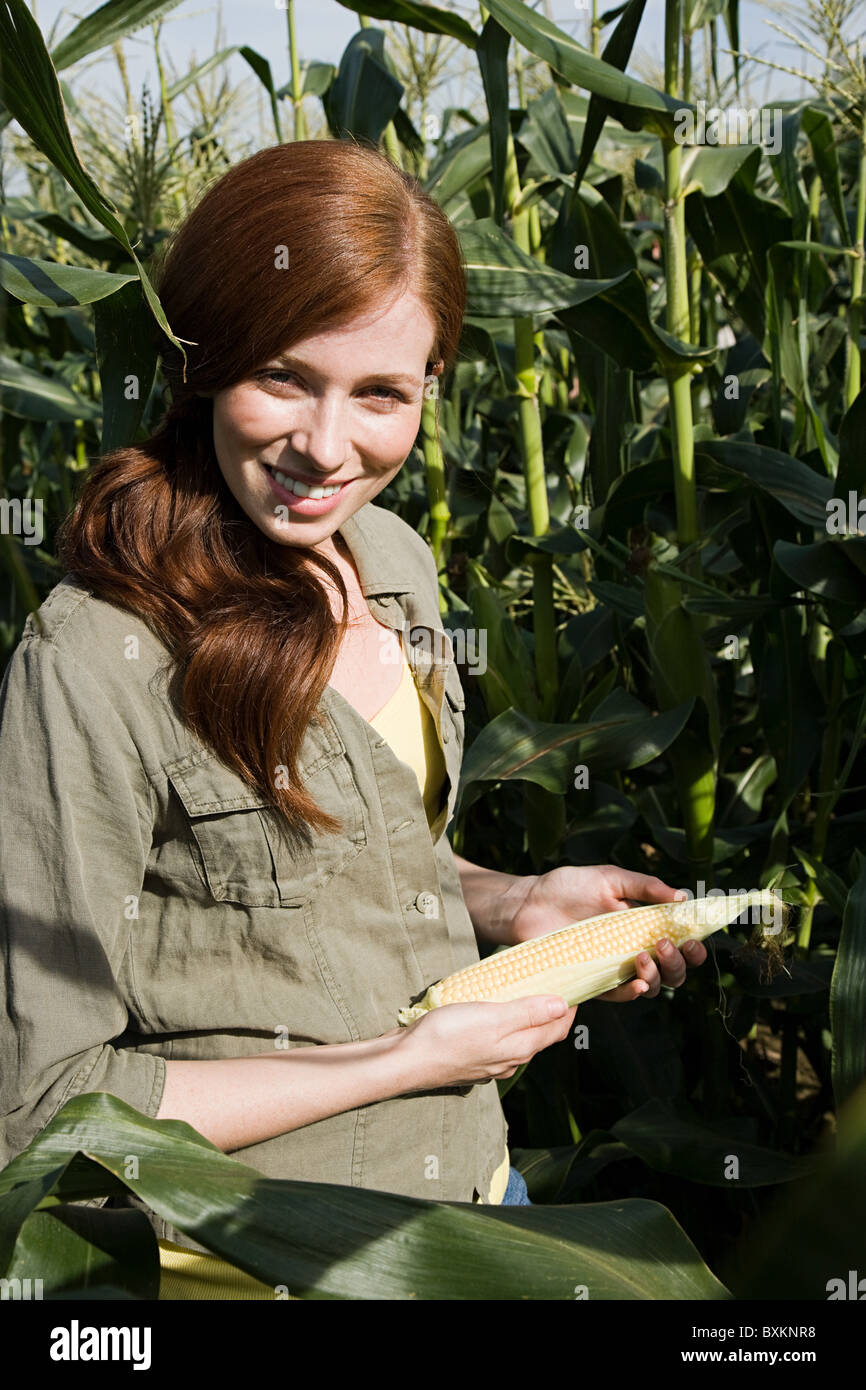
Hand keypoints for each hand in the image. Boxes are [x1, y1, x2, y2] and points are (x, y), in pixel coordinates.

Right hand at [398, 996, 576, 1087]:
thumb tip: (563, 1005)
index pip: (557, 1029)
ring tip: (524, 992)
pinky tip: (491, 1012)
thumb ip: (528, 1013)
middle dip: (550, 1011)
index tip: (573, 983)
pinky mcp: (469, 1060)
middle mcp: (509, 1061)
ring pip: (518, 1039)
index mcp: (520, 1048)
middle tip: (552, 983)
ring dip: (526, 1018)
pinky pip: (496, 1041)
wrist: (405, 1062)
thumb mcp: (492, 1017)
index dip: (569, 1006)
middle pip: (540, 1035)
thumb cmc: (447, 1036)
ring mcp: (488, 1064)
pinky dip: (503, 1025)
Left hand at [505, 863, 706, 1002]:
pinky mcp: (593, 980)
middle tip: (667, 945)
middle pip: (673, 970)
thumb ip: (645, 887)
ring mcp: (615, 967)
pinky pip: (619, 995)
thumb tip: (683, 898)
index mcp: (643, 925)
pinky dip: (632, 993)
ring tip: (644, 957)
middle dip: (679, 963)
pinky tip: (636, 982)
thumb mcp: (610, 879)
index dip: (694, 946)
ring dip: (658, 976)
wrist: (528, 903)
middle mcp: (634, 949)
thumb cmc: (567, 887)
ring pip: (652, 986)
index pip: (680, 943)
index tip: (695, 939)